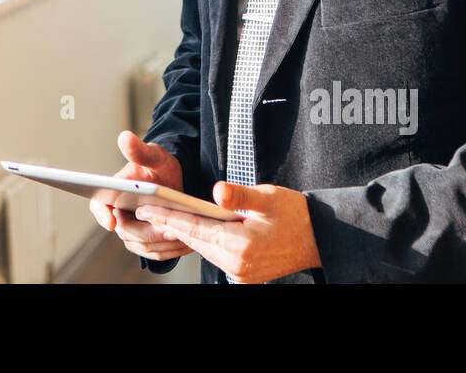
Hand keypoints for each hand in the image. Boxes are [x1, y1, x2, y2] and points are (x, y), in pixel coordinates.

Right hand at [89, 131, 192, 261]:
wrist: (174, 183)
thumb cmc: (160, 167)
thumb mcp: (153, 156)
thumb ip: (140, 151)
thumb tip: (124, 137)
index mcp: (112, 192)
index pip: (99, 206)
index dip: (102, 215)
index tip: (111, 222)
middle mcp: (116, 215)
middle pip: (127, 231)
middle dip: (148, 231)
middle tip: (169, 228)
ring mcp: (130, 231)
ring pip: (143, 245)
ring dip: (162, 243)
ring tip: (182, 235)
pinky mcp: (145, 243)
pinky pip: (155, 253)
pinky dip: (169, 250)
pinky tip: (185, 243)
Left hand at [133, 180, 322, 283]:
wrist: (320, 239)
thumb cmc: (296, 214)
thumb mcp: (269, 197)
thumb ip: (240, 195)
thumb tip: (217, 190)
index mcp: (241, 246)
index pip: (194, 228)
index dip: (168, 216)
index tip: (146, 209)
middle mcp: (237, 266)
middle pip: (195, 241)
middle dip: (170, 225)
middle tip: (145, 210)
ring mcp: (240, 275)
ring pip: (203, 249)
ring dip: (186, 233)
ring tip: (162, 216)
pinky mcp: (243, 276)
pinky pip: (215, 256)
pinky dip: (202, 241)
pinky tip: (192, 228)